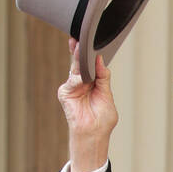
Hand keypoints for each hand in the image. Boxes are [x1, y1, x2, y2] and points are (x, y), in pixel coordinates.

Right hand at [57, 38, 117, 171]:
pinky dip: (77, 79)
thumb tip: (100, 59)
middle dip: (81, 50)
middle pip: (80, 62)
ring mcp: (73, 87)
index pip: (91, 64)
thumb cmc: (103, 119)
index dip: (91, 53)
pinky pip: (72, 81)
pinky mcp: (65, 93)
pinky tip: (83, 80)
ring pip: (75, 68)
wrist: (94, 134)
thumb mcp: (107, 95)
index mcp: (93, 82)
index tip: (93, 40)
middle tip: (82, 37)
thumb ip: (103, 77)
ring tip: (82, 50)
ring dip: (79, 59)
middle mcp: (82, 82)